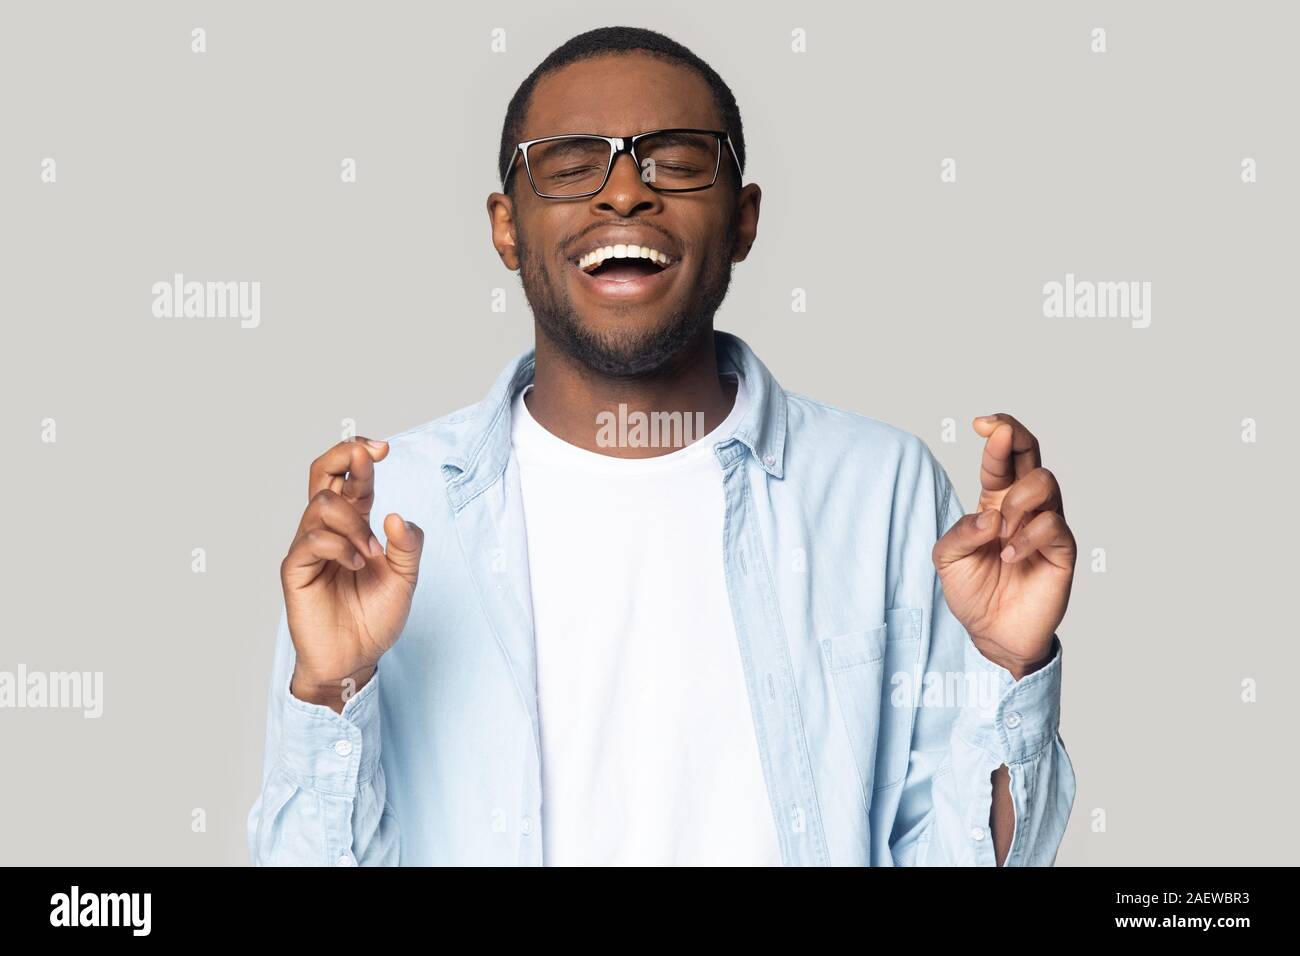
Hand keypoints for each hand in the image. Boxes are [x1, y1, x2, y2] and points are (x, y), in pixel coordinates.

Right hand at [280, 437, 424, 708]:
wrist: (355, 660)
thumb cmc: (375, 619)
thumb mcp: (405, 579)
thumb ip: (408, 547)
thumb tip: (395, 515)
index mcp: (354, 525)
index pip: (351, 478)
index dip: (361, 456)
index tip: (383, 447)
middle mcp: (328, 530)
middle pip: (321, 474)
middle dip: (341, 456)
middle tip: (365, 457)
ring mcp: (308, 548)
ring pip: (320, 504)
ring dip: (353, 521)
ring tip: (372, 552)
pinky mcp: (295, 570)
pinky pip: (311, 540)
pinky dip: (340, 546)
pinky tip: (359, 564)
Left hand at [932, 414, 1076, 678]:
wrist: (993, 633)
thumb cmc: (973, 592)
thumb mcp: (947, 559)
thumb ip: (960, 532)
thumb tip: (989, 515)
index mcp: (996, 502)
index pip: (1002, 459)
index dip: (997, 435)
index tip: (980, 423)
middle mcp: (1025, 508)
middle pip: (1031, 455)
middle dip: (1016, 434)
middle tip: (998, 431)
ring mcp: (1046, 526)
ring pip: (1044, 482)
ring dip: (1017, 500)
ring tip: (1000, 533)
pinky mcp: (1062, 550)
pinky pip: (1052, 524)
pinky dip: (1026, 536)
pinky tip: (1010, 555)